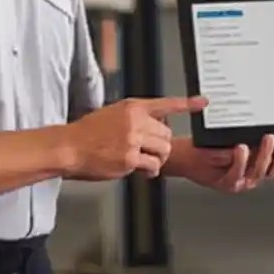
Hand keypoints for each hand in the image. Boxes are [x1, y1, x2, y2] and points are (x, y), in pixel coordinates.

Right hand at [63, 96, 207, 180]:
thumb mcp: (113, 114)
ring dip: (156, 159)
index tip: (203, 103)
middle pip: (167, 133)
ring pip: (163, 150)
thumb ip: (135, 117)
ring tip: (142, 160)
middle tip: (148, 151)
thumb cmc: (88, 134)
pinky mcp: (130, 158)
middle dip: (160, 145)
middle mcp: (135, 120)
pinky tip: (139, 170)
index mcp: (132, 107)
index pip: (165, 103)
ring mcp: (133, 139)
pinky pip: (153, 166)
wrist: (69, 147)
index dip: (187, 103)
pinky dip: (150, 171)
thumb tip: (154, 125)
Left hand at [169, 132, 273, 192]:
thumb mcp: (233, 135)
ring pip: (259, 171)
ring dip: (265, 154)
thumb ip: (250, 132)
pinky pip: (236, 174)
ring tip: (268, 138)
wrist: (184, 156)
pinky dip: (240, 161)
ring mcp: (240, 180)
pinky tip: (242, 149)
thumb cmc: (208, 145)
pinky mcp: (225, 183)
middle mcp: (253, 174)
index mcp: (259, 163)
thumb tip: (270, 117)